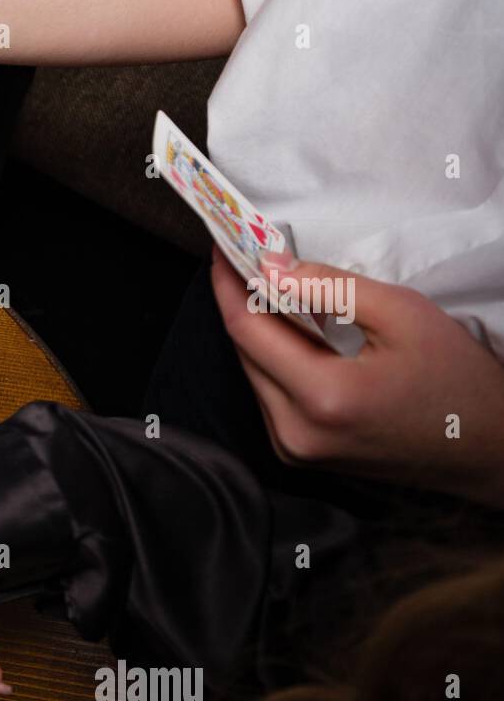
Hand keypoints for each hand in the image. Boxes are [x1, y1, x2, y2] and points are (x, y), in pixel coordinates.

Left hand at [213, 249, 503, 505]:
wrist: (484, 445)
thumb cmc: (455, 376)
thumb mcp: (402, 314)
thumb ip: (328, 287)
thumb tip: (268, 266)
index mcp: (321, 397)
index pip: (246, 330)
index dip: (228, 284)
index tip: (223, 246)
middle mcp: (294, 432)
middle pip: (244, 354)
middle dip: (242, 302)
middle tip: (245, 258)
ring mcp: (293, 450)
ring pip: (253, 375)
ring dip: (257, 331)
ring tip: (269, 289)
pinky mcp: (298, 454)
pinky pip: (269, 396)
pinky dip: (274, 360)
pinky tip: (291, 332)